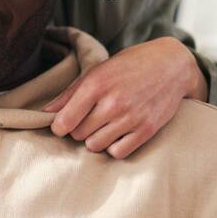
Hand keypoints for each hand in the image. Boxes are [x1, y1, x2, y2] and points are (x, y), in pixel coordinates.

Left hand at [42, 36, 206, 158]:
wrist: (172, 65)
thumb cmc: (129, 66)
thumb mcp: (98, 71)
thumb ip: (70, 93)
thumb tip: (45, 114)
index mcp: (96, 84)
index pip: (64, 122)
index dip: (59, 125)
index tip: (63, 123)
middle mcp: (113, 103)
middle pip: (78, 134)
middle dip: (78, 129)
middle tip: (89, 118)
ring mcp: (131, 118)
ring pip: (95, 146)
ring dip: (95, 139)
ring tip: (103, 125)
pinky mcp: (147, 130)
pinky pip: (117, 152)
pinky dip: (114, 146)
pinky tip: (117, 133)